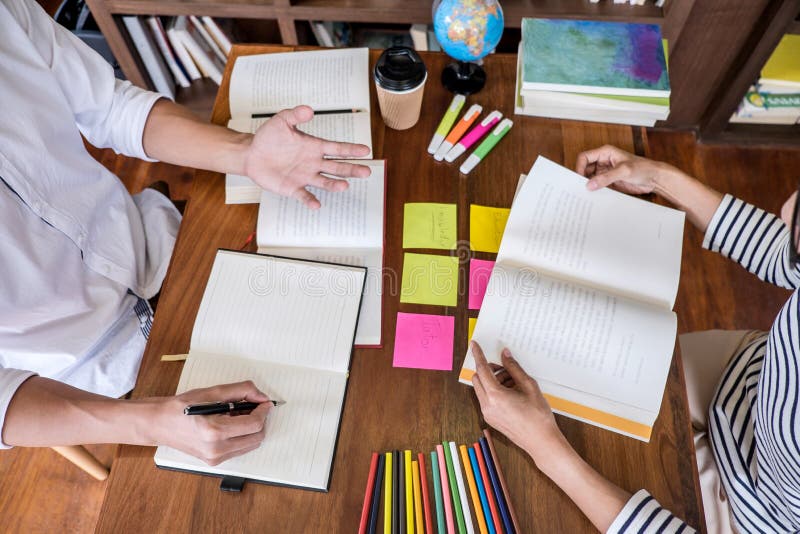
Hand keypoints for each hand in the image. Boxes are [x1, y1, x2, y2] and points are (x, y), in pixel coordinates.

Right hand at [151, 381, 271, 464]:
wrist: (159, 424)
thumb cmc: (181, 407)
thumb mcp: (212, 392)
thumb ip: (240, 391)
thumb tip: (261, 396)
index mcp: (214, 431)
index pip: (254, 424)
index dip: (264, 411)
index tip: (266, 402)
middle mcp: (216, 449)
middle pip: (257, 437)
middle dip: (261, 420)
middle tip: (255, 406)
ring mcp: (215, 458)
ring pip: (251, 444)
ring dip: (253, 429)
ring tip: (240, 414)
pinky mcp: (214, 462)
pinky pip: (240, 449)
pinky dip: (243, 436)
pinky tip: (232, 425)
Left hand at [242, 105, 370, 208]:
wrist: (252, 155)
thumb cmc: (269, 137)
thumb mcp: (281, 121)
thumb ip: (295, 115)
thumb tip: (309, 110)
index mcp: (314, 147)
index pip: (337, 149)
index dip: (351, 150)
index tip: (365, 150)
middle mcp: (313, 163)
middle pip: (337, 167)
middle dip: (352, 169)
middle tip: (366, 171)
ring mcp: (305, 177)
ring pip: (324, 182)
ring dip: (334, 184)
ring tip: (344, 186)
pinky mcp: (293, 188)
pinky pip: (304, 195)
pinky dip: (310, 200)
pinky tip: (316, 204)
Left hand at [471, 342, 567, 464]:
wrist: (541, 441)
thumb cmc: (538, 415)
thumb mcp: (529, 386)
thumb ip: (514, 368)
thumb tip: (505, 355)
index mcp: (495, 396)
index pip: (482, 369)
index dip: (478, 355)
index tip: (474, 345)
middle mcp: (487, 405)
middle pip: (478, 379)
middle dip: (489, 370)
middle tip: (506, 368)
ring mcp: (488, 414)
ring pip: (482, 389)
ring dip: (493, 381)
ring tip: (515, 383)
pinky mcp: (491, 419)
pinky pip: (486, 399)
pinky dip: (494, 391)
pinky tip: (512, 393)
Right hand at [575, 145, 675, 194]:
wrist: (654, 179)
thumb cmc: (643, 168)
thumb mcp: (624, 171)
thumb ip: (606, 178)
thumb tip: (590, 184)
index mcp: (605, 153)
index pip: (585, 157)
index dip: (579, 167)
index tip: (578, 178)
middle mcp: (604, 162)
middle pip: (585, 169)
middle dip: (582, 178)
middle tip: (580, 188)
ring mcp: (606, 173)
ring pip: (590, 179)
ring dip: (588, 186)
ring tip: (586, 194)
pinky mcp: (609, 182)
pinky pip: (598, 187)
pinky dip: (595, 191)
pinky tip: (594, 197)